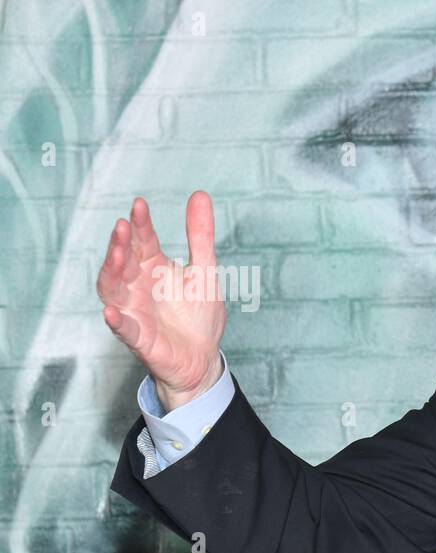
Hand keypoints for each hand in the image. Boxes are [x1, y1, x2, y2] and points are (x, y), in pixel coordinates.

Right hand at [98, 191, 226, 412]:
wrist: (203, 359)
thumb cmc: (199, 315)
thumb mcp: (205, 272)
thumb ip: (200, 236)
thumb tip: (200, 194)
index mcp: (153, 268)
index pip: (143, 241)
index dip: (140, 224)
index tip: (140, 205)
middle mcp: (137, 286)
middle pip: (123, 261)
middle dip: (121, 244)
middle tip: (122, 225)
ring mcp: (134, 311)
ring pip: (114, 289)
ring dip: (112, 271)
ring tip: (117, 253)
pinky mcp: (139, 338)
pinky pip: (124, 329)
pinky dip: (117, 321)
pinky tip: (112, 312)